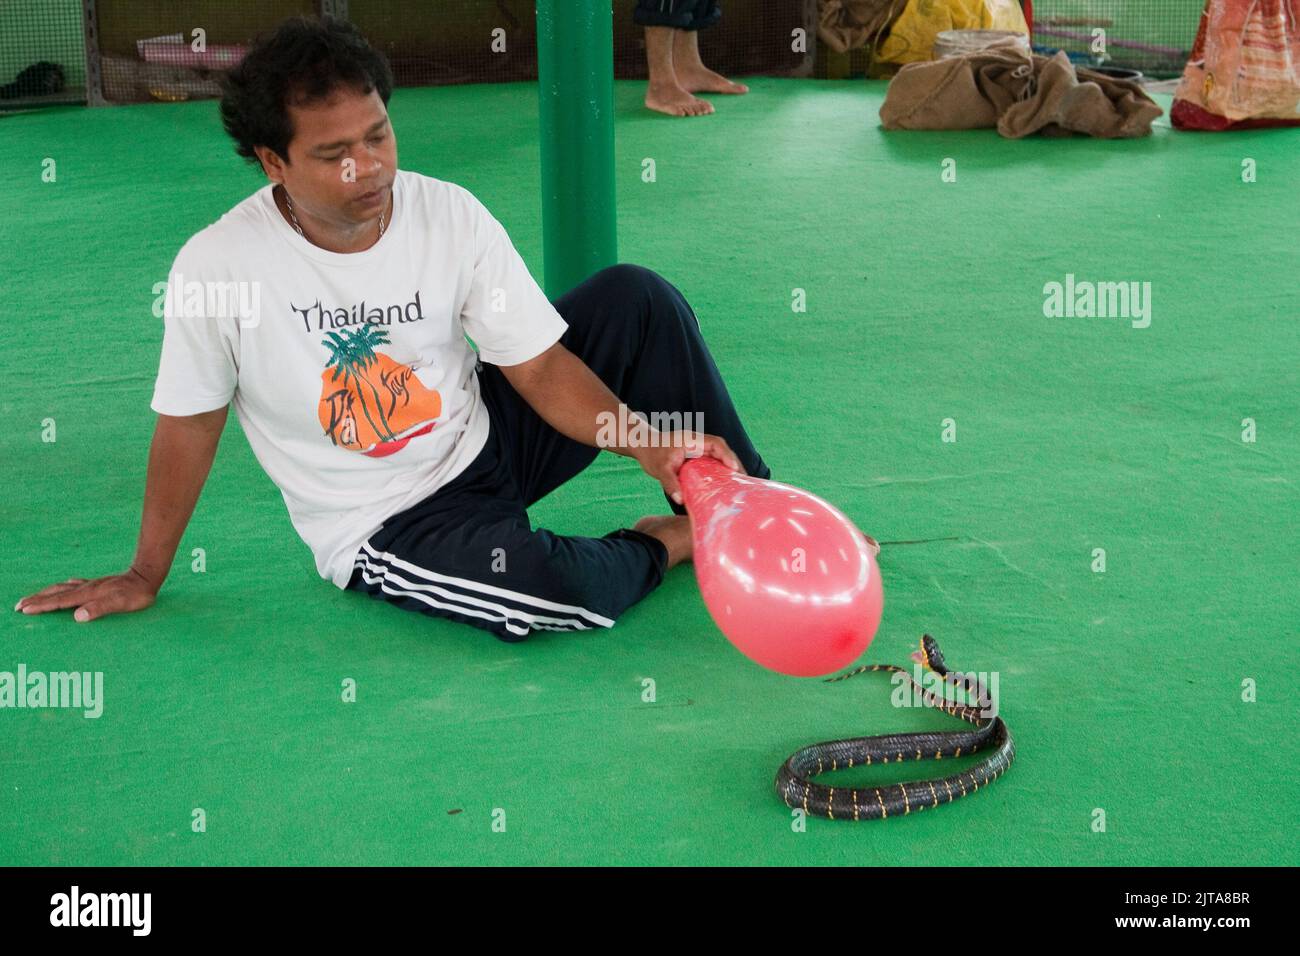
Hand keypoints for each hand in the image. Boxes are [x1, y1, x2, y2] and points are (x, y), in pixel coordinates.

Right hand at [14, 567, 160, 622]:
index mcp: (88, 594)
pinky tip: (64, 585)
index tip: (24, 610)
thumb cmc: (136, 594)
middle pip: (55, 593)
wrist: (147, 576)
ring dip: (45, 593)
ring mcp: (91, 585)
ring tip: (32, 598)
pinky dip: (63, 587)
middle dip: (36, 599)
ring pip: (62, 588)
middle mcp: (86, 588)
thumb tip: (77, 616)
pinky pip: (74, 584)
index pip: (59, 601)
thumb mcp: (121, 604)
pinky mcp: (97, 584)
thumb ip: (100, 609)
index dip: (41, 606)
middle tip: (18, 606)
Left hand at [633, 432, 744, 504]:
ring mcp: (698, 448)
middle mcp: (698, 442)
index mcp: (692, 440)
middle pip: (722, 449)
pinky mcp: (697, 456)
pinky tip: (725, 482)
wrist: (644, 446)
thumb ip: (670, 483)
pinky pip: (713, 460)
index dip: (727, 455)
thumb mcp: (660, 470)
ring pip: (719, 455)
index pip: (716, 443)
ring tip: (739, 482)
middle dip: (734, 463)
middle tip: (744, 479)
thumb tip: (680, 500)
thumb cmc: (652, 454)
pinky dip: (721, 469)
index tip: (734, 468)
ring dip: (730, 466)